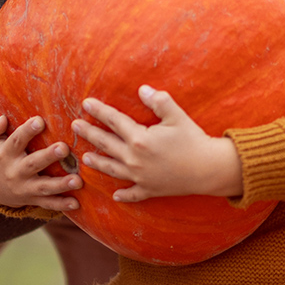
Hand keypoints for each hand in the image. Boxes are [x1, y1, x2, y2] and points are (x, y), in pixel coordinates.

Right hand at [0, 115, 81, 211]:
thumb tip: (1, 119)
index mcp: (5, 154)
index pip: (16, 141)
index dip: (27, 131)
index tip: (40, 121)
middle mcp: (15, 171)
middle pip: (33, 164)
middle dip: (48, 156)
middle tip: (63, 148)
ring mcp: (25, 188)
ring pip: (43, 186)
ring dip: (61, 184)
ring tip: (78, 180)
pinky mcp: (33, 199)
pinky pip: (48, 203)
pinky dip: (62, 205)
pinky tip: (76, 203)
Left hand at [73, 85, 244, 200]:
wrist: (209, 169)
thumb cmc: (194, 140)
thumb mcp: (176, 116)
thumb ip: (158, 101)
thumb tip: (141, 89)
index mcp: (139, 139)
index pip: (114, 121)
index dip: (99, 111)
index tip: (85, 103)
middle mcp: (134, 159)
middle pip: (106, 144)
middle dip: (89, 134)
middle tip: (74, 126)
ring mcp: (140, 177)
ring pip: (113, 170)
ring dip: (97, 163)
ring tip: (84, 159)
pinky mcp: (150, 190)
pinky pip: (133, 194)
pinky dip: (124, 195)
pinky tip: (115, 195)